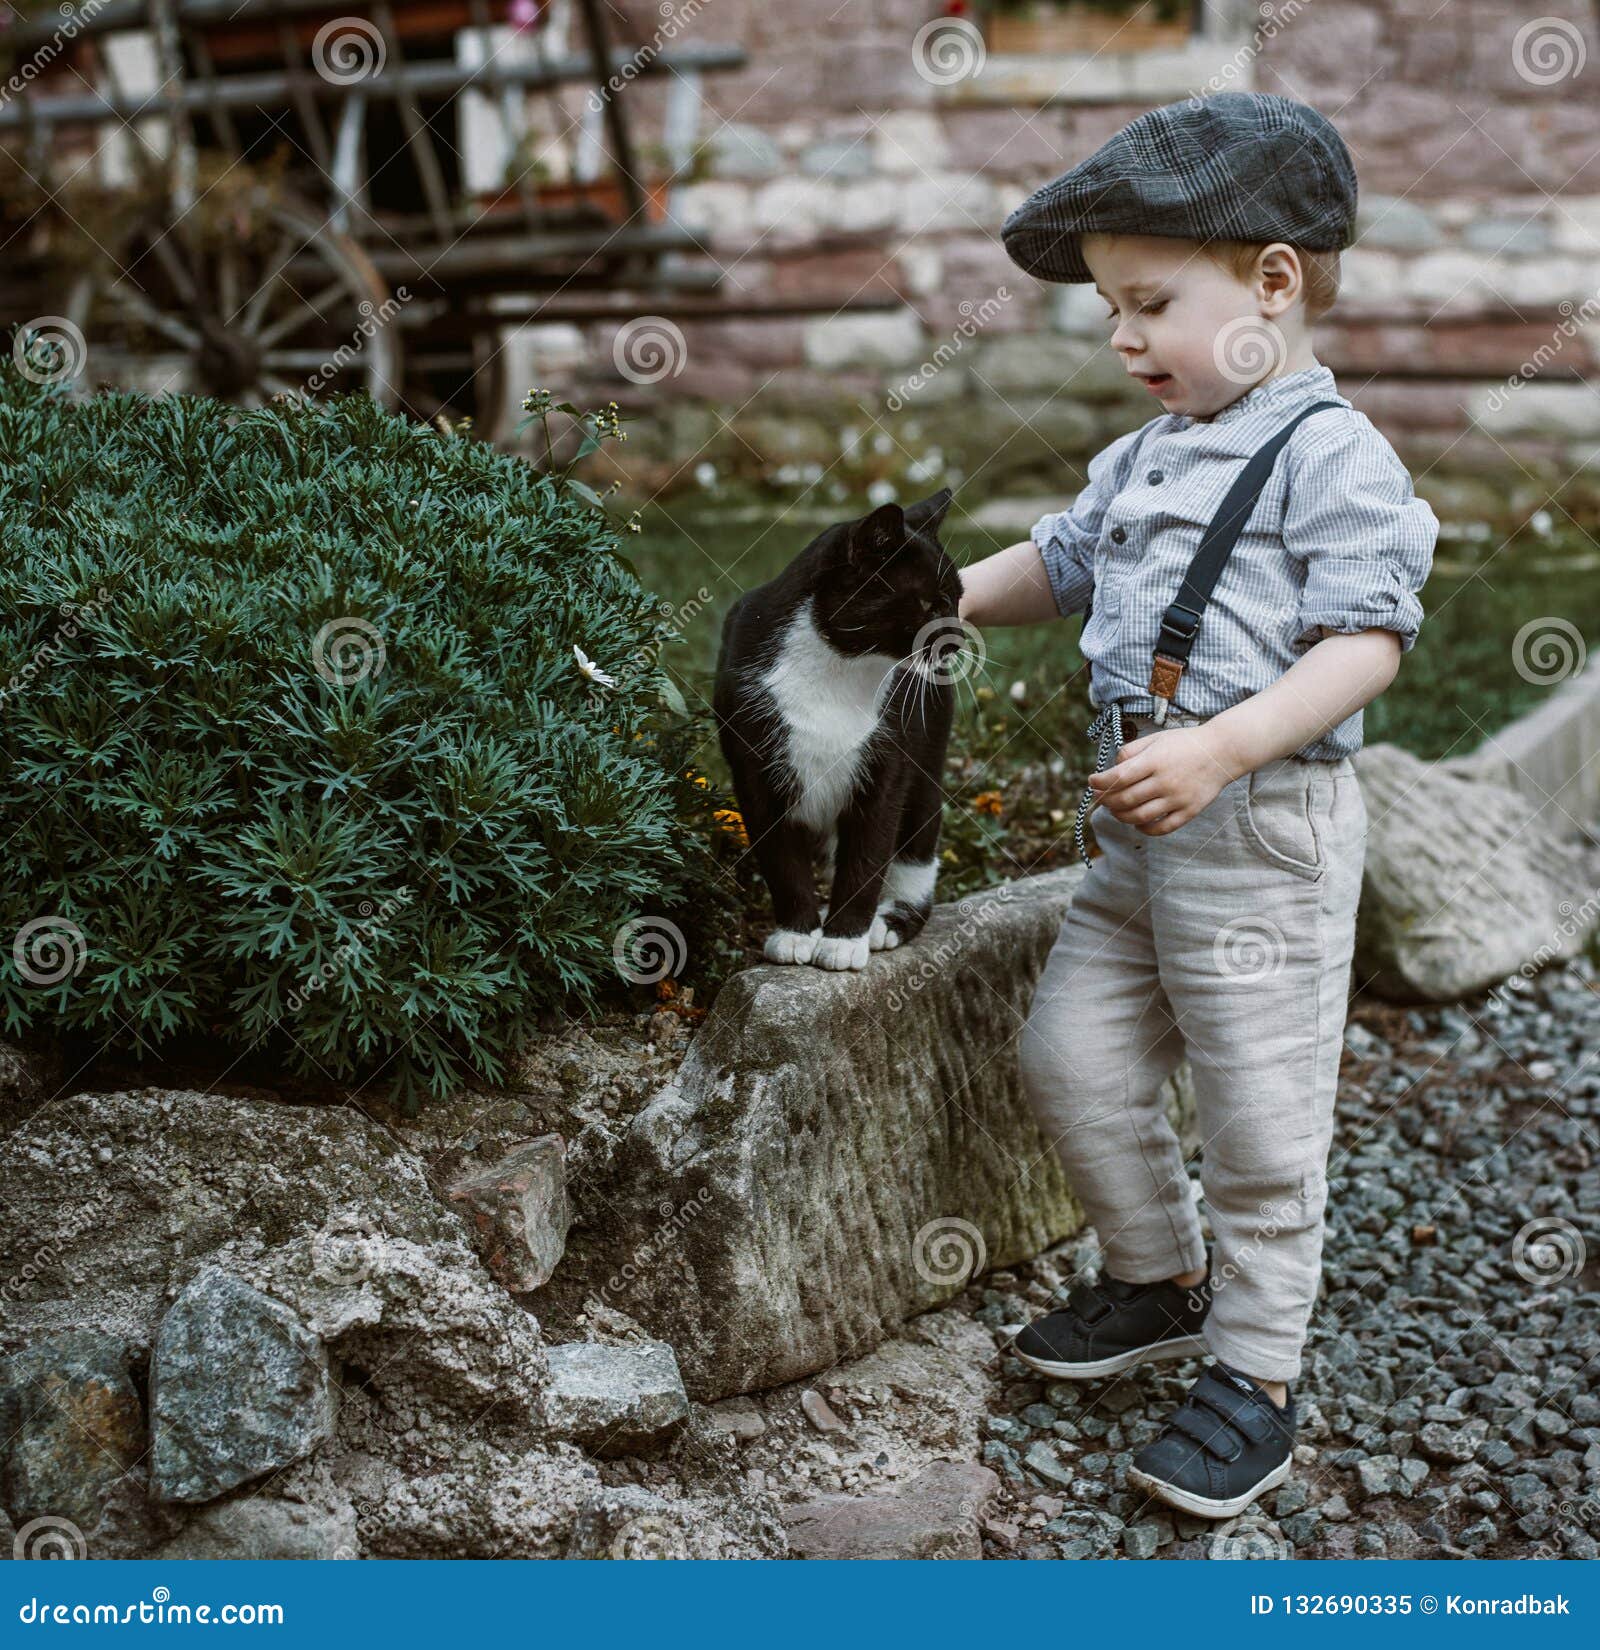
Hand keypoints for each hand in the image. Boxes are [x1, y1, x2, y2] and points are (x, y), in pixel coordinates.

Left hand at [1086, 724, 1244, 835]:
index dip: (1100, 782)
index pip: (1119, 777)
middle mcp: (1165, 781)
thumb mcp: (1156, 739)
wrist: (1222, 751)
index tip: (1092, 781)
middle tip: (1100, 798)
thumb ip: (1131, 751)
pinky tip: (1136, 822)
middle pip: (1125, 799)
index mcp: (1155, 761)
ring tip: (1115, 810)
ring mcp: (1177, 798)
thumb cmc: (1185, 743)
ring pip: (1139, 816)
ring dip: (1120, 816)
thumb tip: (1111, 768)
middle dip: (1106, 800)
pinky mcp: (1189, 811)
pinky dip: (1144, 829)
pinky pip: (1161, 828)